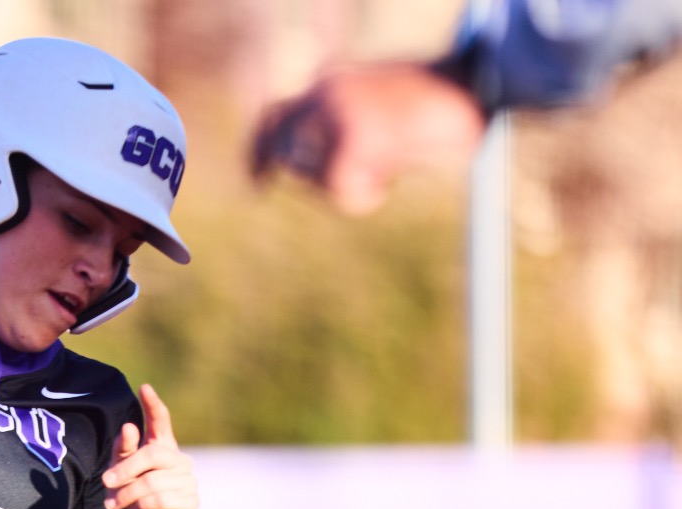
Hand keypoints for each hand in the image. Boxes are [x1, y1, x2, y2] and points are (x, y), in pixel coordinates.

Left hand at [101, 384, 195, 508]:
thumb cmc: (130, 501)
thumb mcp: (120, 476)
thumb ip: (123, 453)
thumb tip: (129, 427)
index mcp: (161, 450)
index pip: (160, 423)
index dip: (153, 406)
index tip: (144, 388)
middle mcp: (178, 461)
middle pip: (152, 454)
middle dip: (125, 469)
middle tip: (107, 483)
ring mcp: (187, 481)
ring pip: (152, 481)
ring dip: (128, 495)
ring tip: (118, 504)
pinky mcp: (190, 502)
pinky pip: (160, 498)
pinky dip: (141, 506)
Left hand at [250, 62, 485, 214]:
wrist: (483, 80)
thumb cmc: (448, 103)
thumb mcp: (389, 111)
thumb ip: (352, 131)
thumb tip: (327, 173)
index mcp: (331, 81)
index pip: (274, 118)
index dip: (260, 154)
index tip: (256, 188)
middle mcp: (324, 90)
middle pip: (287, 154)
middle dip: (314, 179)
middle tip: (364, 178)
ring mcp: (336, 110)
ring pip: (313, 175)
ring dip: (349, 184)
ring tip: (390, 167)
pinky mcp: (355, 134)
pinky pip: (338, 188)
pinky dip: (362, 196)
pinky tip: (388, 182)